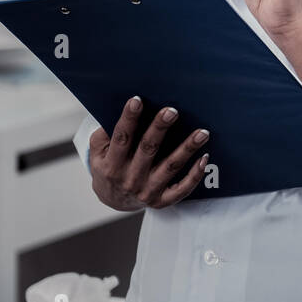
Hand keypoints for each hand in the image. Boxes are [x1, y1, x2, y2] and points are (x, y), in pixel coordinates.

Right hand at [89, 96, 209, 210]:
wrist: (114, 200)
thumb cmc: (109, 167)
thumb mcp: (97, 153)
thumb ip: (104, 135)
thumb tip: (124, 112)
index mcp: (112, 165)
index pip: (121, 138)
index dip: (128, 119)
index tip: (137, 100)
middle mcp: (130, 179)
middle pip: (147, 150)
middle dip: (159, 129)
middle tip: (171, 111)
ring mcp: (147, 191)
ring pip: (170, 167)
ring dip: (187, 149)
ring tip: (202, 133)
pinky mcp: (162, 201)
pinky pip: (182, 189)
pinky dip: (195, 175)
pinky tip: (204, 158)